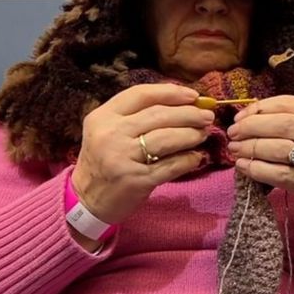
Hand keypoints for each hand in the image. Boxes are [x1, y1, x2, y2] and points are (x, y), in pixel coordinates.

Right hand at [73, 84, 214, 224]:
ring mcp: (122, 158)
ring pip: (167, 138)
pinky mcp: (136, 180)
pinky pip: (171, 165)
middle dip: (189, 114)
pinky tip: (196, 157)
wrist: (86, 200)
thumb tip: (185, 102)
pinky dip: (188, 160)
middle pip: (159, 115)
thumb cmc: (104, 160)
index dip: (171, 93)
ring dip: (191, 135)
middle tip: (207, 116)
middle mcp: (111, 134)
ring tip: (203, 134)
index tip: (194, 96)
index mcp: (103, 116)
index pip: (141, 95)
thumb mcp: (108, 131)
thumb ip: (138, 115)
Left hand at [227, 95, 293, 221]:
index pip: (286, 103)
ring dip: (249, 148)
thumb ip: (289, 117)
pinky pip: (276, 173)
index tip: (240, 117)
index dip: (258, 108)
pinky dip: (255, 168)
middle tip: (234, 134)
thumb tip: (247, 115)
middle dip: (250, 127)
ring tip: (235, 150)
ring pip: (276, 147)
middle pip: (280, 124)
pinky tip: (244, 166)